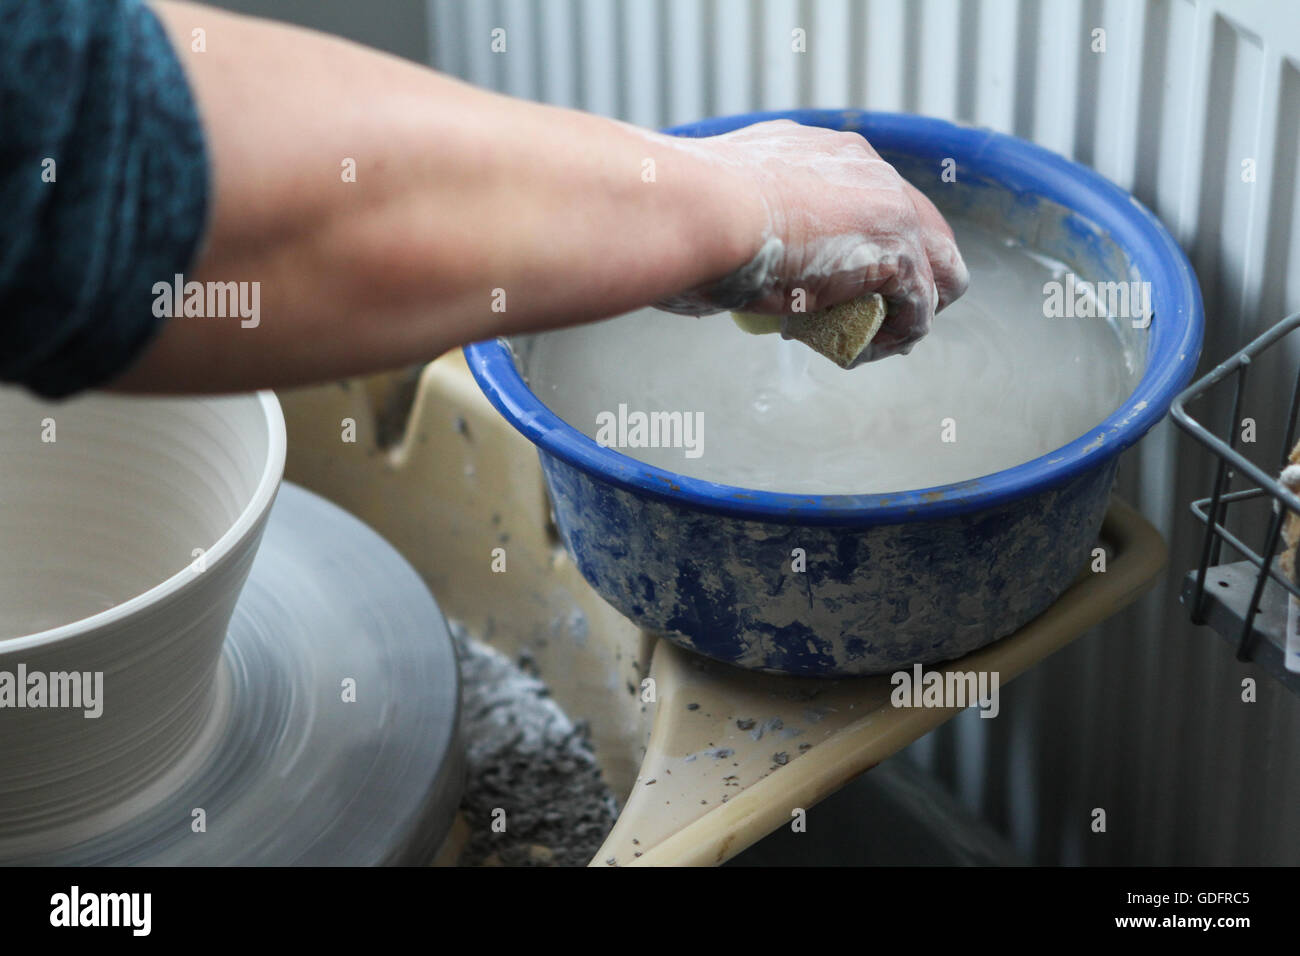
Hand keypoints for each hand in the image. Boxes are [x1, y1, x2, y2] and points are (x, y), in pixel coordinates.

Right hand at [654, 120, 969, 360]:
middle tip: (867, 318)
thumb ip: (748, 221)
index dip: (867, 249)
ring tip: (864, 342)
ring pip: (938, 275)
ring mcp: (892, 212)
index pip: (877, 200)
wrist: (694, 210)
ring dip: (906, 315)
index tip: (836, 286)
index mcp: (829, 152)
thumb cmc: (686, 213)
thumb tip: (732, 258)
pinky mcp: (898, 256)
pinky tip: (856, 353)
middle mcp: (871, 170)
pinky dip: (893, 340)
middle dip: (905, 280)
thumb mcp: (727, 205)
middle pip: (925, 231)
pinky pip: (919, 313)